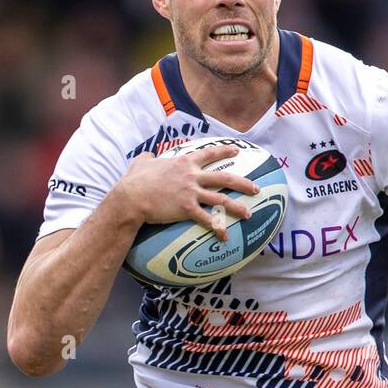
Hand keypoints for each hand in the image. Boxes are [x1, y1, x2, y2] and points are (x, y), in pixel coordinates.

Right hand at [115, 143, 258, 240]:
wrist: (131, 197)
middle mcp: (192, 175)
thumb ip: (149, 158)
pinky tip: (225, 237)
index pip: (209, 153)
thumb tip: (149, 156)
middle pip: (224, 177)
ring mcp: (191, 192)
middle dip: (242, 183)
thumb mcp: (142, 162)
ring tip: (248, 214)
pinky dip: (218, 228)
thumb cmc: (135, 180)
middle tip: (255, 188)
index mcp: (184, 162)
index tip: (236, 150)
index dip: (224, 151)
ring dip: (236, 207)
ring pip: (221, 199)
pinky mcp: (187, 209)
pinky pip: (207, 220)